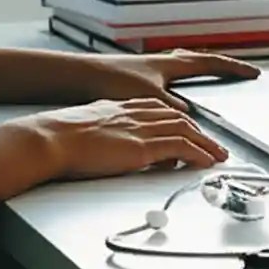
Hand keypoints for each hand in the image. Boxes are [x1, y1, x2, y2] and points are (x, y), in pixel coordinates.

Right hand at [21, 98, 230, 178]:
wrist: (50, 138)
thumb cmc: (59, 136)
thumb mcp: (91, 126)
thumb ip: (111, 131)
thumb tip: (122, 145)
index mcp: (123, 107)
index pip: (161, 109)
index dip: (179, 120)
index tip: (190, 129)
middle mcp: (136, 113)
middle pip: (179, 119)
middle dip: (199, 132)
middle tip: (213, 144)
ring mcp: (140, 128)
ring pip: (186, 131)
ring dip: (206, 144)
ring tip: (218, 155)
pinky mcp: (141, 146)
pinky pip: (180, 147)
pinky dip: (198, 153)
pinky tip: (205, 161)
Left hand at [93, 49, 260, 110]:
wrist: (79, 76)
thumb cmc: (111, 80)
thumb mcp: (148, 97)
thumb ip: (172, 108)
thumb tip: (190, 118)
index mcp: (169, 65)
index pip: (210, 63)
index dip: (233, 69)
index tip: (253, 73)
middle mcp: (162, 62)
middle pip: (199, 60)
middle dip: (221, 66)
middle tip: (239, 71)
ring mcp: (150, 68)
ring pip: (183, 65)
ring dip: (199, 69)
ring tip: (212, 74)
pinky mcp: (138, 78)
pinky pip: (169, 76)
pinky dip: (179, 81)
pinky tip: (175, 92)